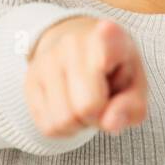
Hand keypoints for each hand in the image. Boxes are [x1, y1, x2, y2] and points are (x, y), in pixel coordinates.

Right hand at [25, 16, 148, 137]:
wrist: (76, 41)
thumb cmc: (114, 67)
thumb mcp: (135, 83)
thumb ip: (132, 106)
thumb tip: (110, 123)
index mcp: (106, 36)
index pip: (102, 56)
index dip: (106, 79)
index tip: (107, 48)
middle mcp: (71, 43)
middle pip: (85, 108)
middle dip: (98, 116)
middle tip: (103, 100)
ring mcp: (45, 61)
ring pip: (62, 121)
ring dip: (79, 124)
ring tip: (85, 103)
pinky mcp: (29, 81)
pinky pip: (47, 127)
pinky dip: (63, 128)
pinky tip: (70, 107)